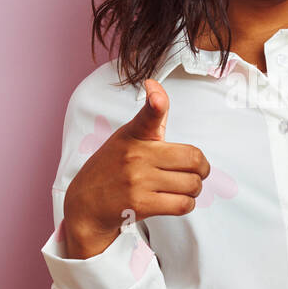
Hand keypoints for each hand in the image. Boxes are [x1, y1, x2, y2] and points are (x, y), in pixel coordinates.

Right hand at [61, 79, 210, 258]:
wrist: (85, 205)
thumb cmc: (113, 167)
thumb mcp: (127, 138)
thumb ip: (151, 117)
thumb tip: (154, 84)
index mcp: (134, 135)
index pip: (148, 115)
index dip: (155, 103)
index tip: (156, 95)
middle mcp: (136, 155)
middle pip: (194, 159)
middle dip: (202, 169)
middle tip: (195, 172)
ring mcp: (138, 180)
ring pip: (192, 184)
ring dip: (194, 190)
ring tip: (182, 188)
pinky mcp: (140, 204)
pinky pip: (183, 204)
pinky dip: (187, 204)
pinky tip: (175, 201)